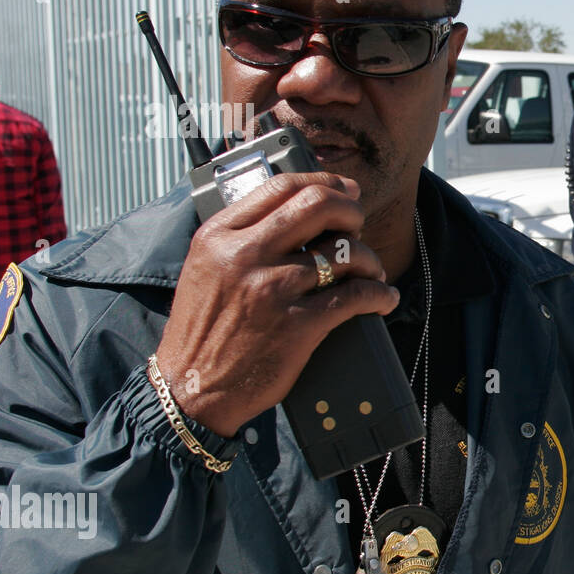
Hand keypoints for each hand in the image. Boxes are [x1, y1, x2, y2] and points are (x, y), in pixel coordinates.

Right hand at [155, 172, 398, 436]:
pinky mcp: (298, 325)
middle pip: (319, 206)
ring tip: (370, 271)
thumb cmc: (203, 331)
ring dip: (368, 259)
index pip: (282, 186)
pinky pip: (357, 296)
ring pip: (344, 252)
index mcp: (219, 235)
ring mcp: (273, 290)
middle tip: (359, 226)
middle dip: (351, 211)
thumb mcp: (206, 267)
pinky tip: (384, 298)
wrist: (189, 389)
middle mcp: (245, 255)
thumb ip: (242, 237)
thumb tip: (296, 211)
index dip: (325, 183)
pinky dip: (380, 294)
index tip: (345, 191)